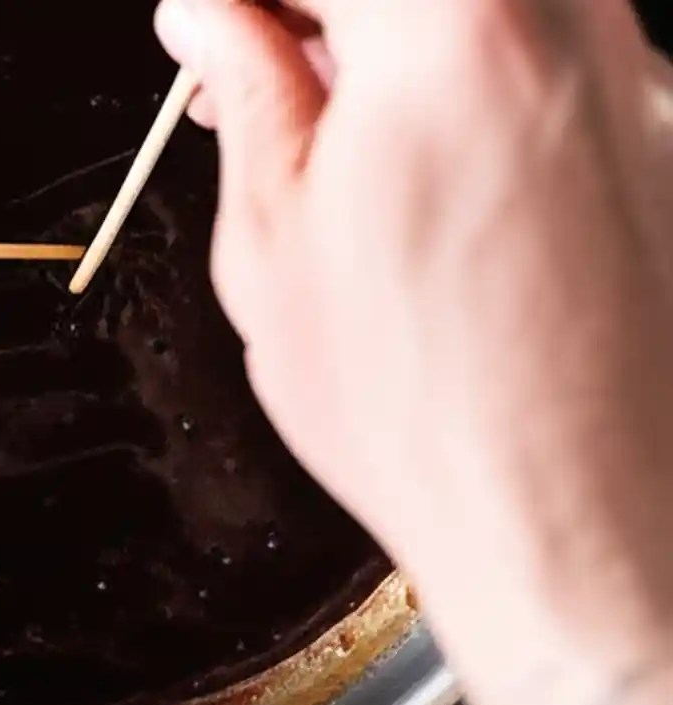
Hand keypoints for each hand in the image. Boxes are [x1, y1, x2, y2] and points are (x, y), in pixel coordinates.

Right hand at [157, 0, 672, 704]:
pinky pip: (541, 65)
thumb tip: (209, 20)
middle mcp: (570, 29)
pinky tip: (416, 175)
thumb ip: (246, 92)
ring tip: (327, 138)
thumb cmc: (421, 407)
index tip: (206, 24)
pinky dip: (462, 87)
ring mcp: (639, 82)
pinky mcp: (664, 140)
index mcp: (453, 29)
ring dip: (386, 48)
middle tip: (246, 75)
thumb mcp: (272, 239)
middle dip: (312, 15)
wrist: (580, 526)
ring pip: (475, 13)